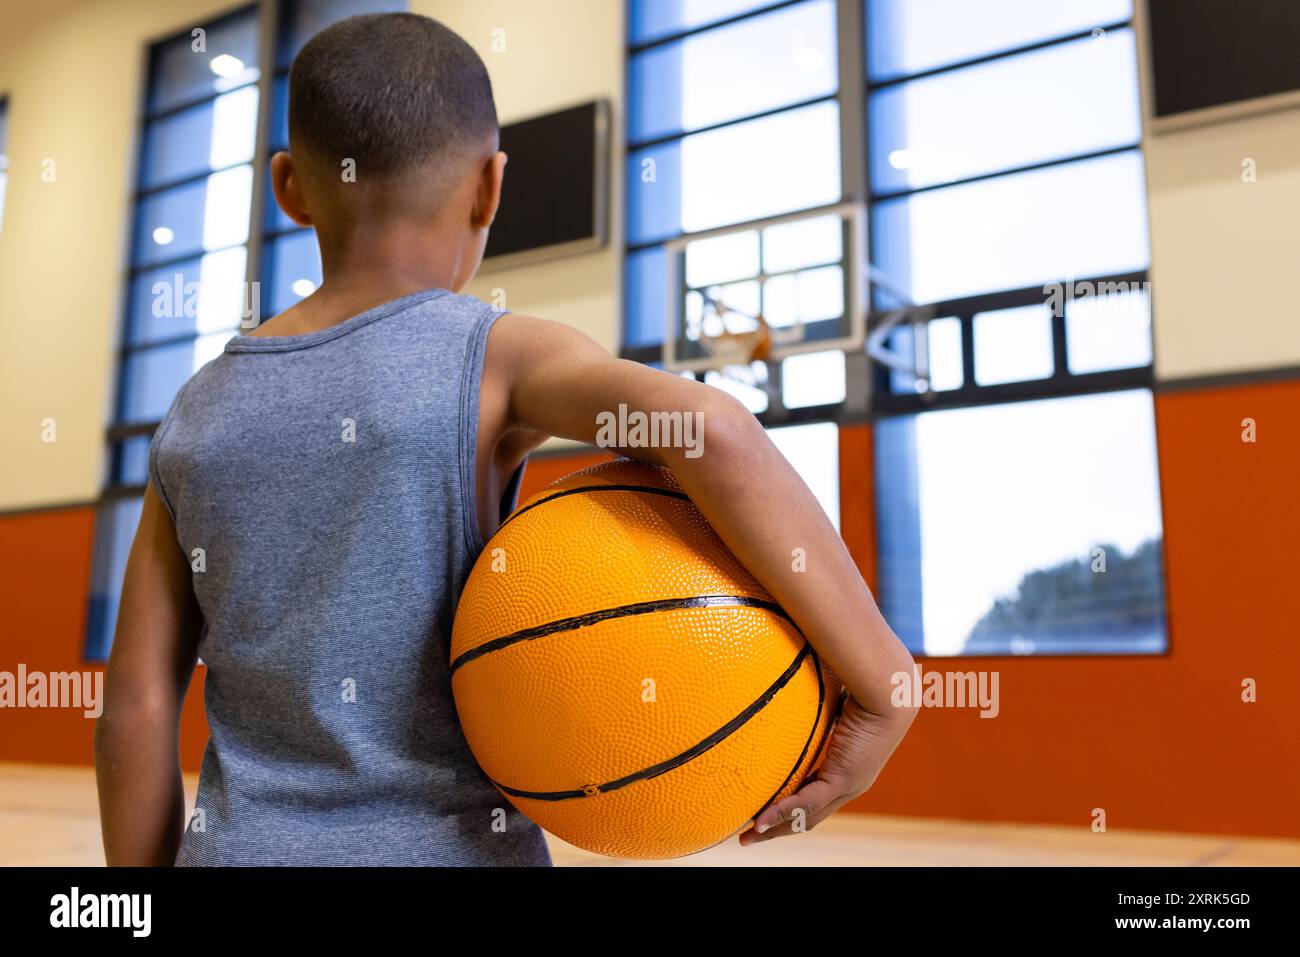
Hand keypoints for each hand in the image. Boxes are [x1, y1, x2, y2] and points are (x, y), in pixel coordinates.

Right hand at [739, 693, 916, 845]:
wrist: (888, 690)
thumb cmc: (863, 686)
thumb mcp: (831, 703)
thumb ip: (811, 706)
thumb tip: (784, 682)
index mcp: (847, 768)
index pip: (814, 795)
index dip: (790, 806)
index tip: (764, 810)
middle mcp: (850, 784)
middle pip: (810, 815)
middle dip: (779, 827)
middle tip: (749, 835)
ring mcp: (849, 785)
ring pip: (807, 817)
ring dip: (776, 829)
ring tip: (748, 837)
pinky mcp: (845, 779)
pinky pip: (808, 802)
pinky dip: (782, 813)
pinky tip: (760, 822)